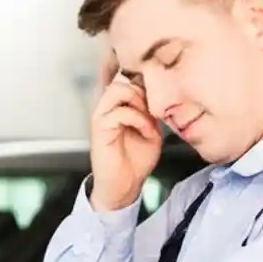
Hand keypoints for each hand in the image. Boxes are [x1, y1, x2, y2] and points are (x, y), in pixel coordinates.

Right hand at [89, 47, 161, 211]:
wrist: (125, 185)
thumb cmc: (136, 160)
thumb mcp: (151, 128)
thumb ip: (151, 109)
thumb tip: (161, 92)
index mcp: (118, 104)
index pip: (128, 76)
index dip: (145, 78)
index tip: (162, 90)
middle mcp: (107, 106)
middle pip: (124, 78)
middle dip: (144, 91)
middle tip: (156, 111)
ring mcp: (101, 115)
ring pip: (119, 89)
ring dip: (139, 102)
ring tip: (149, 120)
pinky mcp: (100, 127)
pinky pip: (121, 111)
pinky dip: (138, 120)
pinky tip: (146, 132)